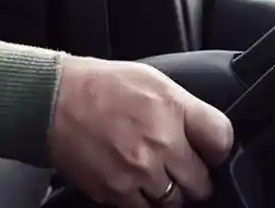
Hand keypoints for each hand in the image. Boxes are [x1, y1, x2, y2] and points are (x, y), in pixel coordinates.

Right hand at [47, 55, 234, 207]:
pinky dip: (143, 202)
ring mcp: (138, 171)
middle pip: (201, 182)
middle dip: (196, 179)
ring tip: (158, 179)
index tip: (210, 151)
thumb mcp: (152, 80)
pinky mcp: (115, 191)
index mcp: (174, 108)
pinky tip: (135, 185)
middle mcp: (161, 142)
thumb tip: (203, 132)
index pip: (222, 140)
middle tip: (186, 173)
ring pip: (174, 203)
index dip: (218, 149)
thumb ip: (183, 108)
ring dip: (171, 195)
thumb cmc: (101, 85)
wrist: (53, 101)